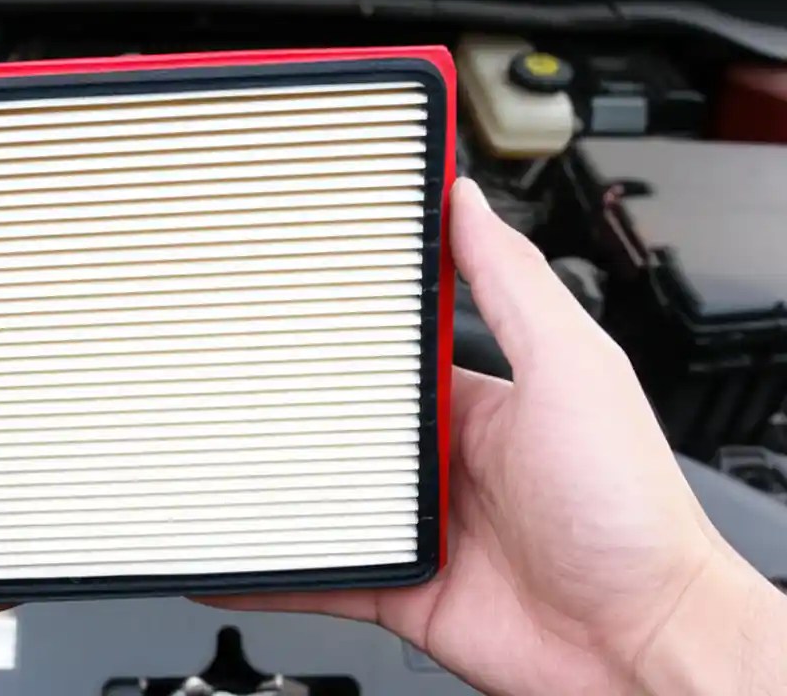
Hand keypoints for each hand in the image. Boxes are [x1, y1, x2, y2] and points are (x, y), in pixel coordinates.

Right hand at [205, 179, 786, 694]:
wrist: (637, 643)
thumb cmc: (628, 509)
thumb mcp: (572, 369)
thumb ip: (513, 286)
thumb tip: (467, 201)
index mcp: (478, 401)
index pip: (392, 351)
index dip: (343, 324)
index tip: (286, 292)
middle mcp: (441, 462)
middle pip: (343, 425)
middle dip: (288, 407)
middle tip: (224, 381)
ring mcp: (418, 526)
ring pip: (322, 496)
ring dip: (271, 485)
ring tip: (206, 461)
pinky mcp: (399, 585)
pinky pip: (320, 573)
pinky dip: (271, 573)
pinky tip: (225, 558)